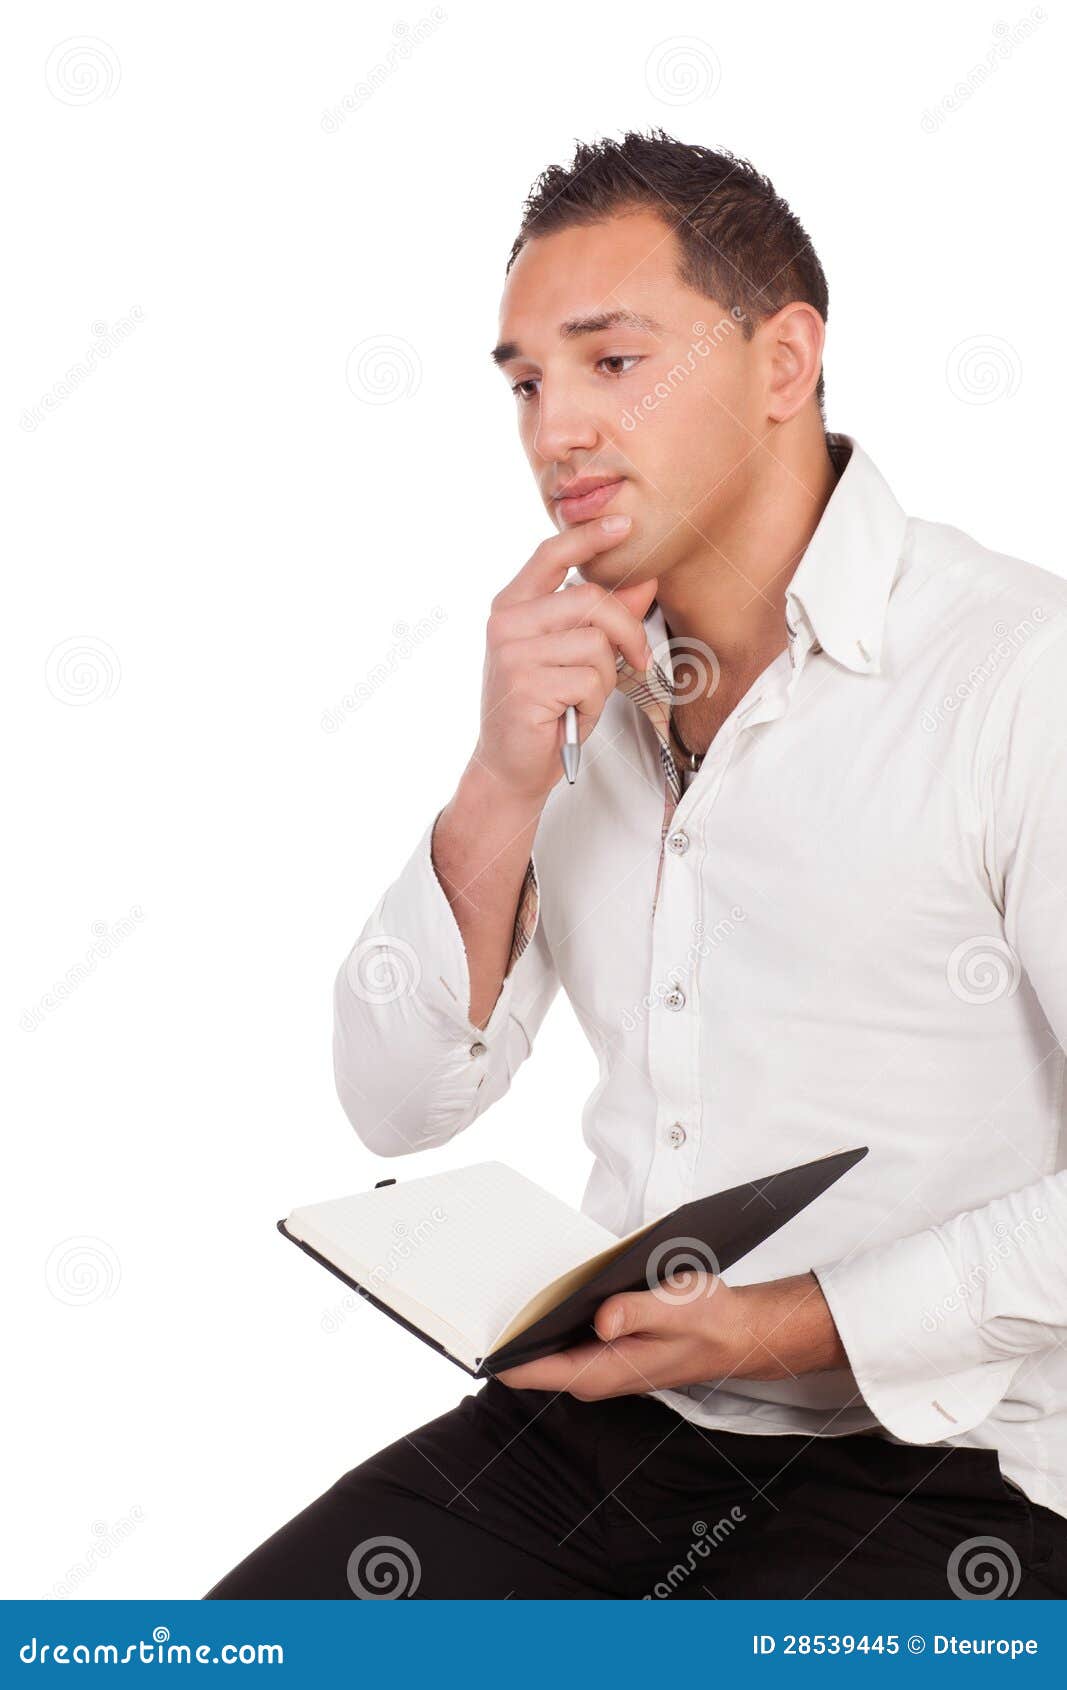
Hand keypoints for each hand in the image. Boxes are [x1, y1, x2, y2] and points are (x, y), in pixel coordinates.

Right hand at [474, 516, 657, 804]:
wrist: (512, 765)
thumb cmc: (545, 708)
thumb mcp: (576, 656)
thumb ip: (606, 618)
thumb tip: (645, 580)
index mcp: (513, 606)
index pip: (551, 554)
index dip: (589, 535)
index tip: (624, 524)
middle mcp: (506, 622)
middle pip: (590, 599)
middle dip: (628, 632)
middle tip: (639, 661)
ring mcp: (512, 653)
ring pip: (595, 643)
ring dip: (606, 677)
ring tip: (583, 698)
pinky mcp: (525, 685)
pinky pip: (589, 680)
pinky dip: (593, 703)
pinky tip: (571, 714)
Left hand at [494, 1271, 847, 1399]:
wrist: (735, 1334)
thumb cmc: (707, 1321)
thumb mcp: (675, 1308)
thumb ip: (636, 1313)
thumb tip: (602, 1319)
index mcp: (600, 1371)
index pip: (530, 1371)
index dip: (499, 1352)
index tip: (470, 1328)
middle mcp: (590, 1374)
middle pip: (528, 1358)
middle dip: (504, 1330)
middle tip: (476, 1285)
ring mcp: (594, 1364)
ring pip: (542, 1346)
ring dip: (525, 1321)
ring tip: (498, 1280)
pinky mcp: (601, 1349)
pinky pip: (560, 1335)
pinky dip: (548, 1314)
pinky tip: (544, 1286)